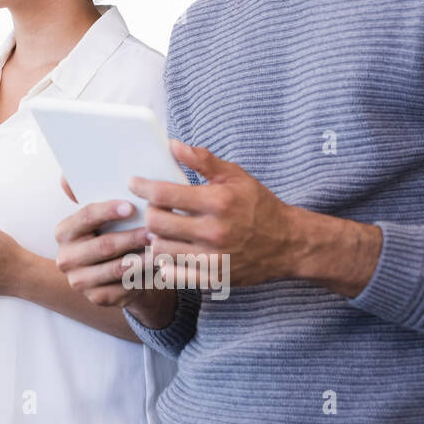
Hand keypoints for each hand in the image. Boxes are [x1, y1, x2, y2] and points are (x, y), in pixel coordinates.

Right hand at [54, 194, 172, 325]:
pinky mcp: (97, 298)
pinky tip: (158, 268)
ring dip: (142, 258)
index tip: (130, 206)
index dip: (108, 211)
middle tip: (154, 231)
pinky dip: (144, 277)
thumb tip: (67, 176)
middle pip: (103, 245)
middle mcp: (65, 258)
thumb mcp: (101, 216)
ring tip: (162, 249)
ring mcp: (80, 281)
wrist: (116, 273)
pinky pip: (124, 287)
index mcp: (64, 232)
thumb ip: (89, 194)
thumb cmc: (110, 234)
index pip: (85, 217)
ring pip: (117, 268)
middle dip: (131, 237)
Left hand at [129, 139, 294, 289]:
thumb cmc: (258, 205)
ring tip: (161, 229)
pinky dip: (165, 260)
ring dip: (155, 237)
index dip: (142, 186)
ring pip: (159, 248)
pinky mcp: (213, 279)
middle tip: (153, 208)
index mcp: (218, 202)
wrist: (289, 243)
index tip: (134, 183)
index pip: (164, 194)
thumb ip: (203, 160)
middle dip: (149, 212)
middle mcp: (215, 232)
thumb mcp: (235, 176)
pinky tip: (170, 249)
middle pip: (156, 222)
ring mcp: (213, 259)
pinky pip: (172, 273)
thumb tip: (173, 145)